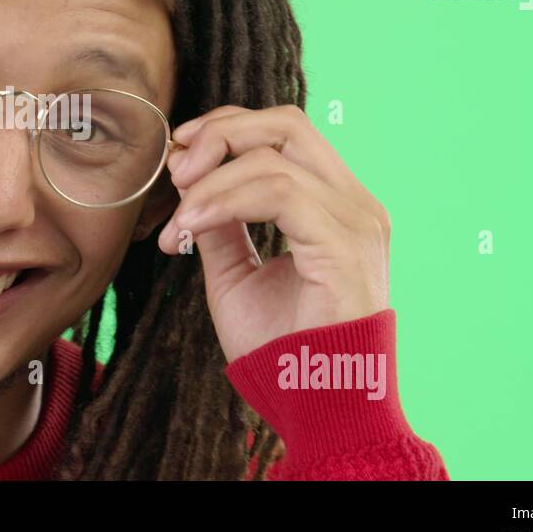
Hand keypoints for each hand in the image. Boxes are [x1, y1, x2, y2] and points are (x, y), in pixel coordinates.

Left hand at [158, 104, 390, 362]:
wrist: (316, 407)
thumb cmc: (282, 350)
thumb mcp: (236, 275)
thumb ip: (220, 225)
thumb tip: (186, 179)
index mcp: (336, 205)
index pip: (285, 131)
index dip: (228, 127)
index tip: (179, 151)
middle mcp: (355, 203)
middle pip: (286, 124)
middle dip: (220, 134)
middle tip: (176, 169)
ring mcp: (356, 221)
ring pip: (274, 158)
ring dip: (210, 182)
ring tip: (178, 223)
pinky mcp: (345, 244)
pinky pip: (279, 193)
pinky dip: (224, 202)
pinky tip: (191, 228)